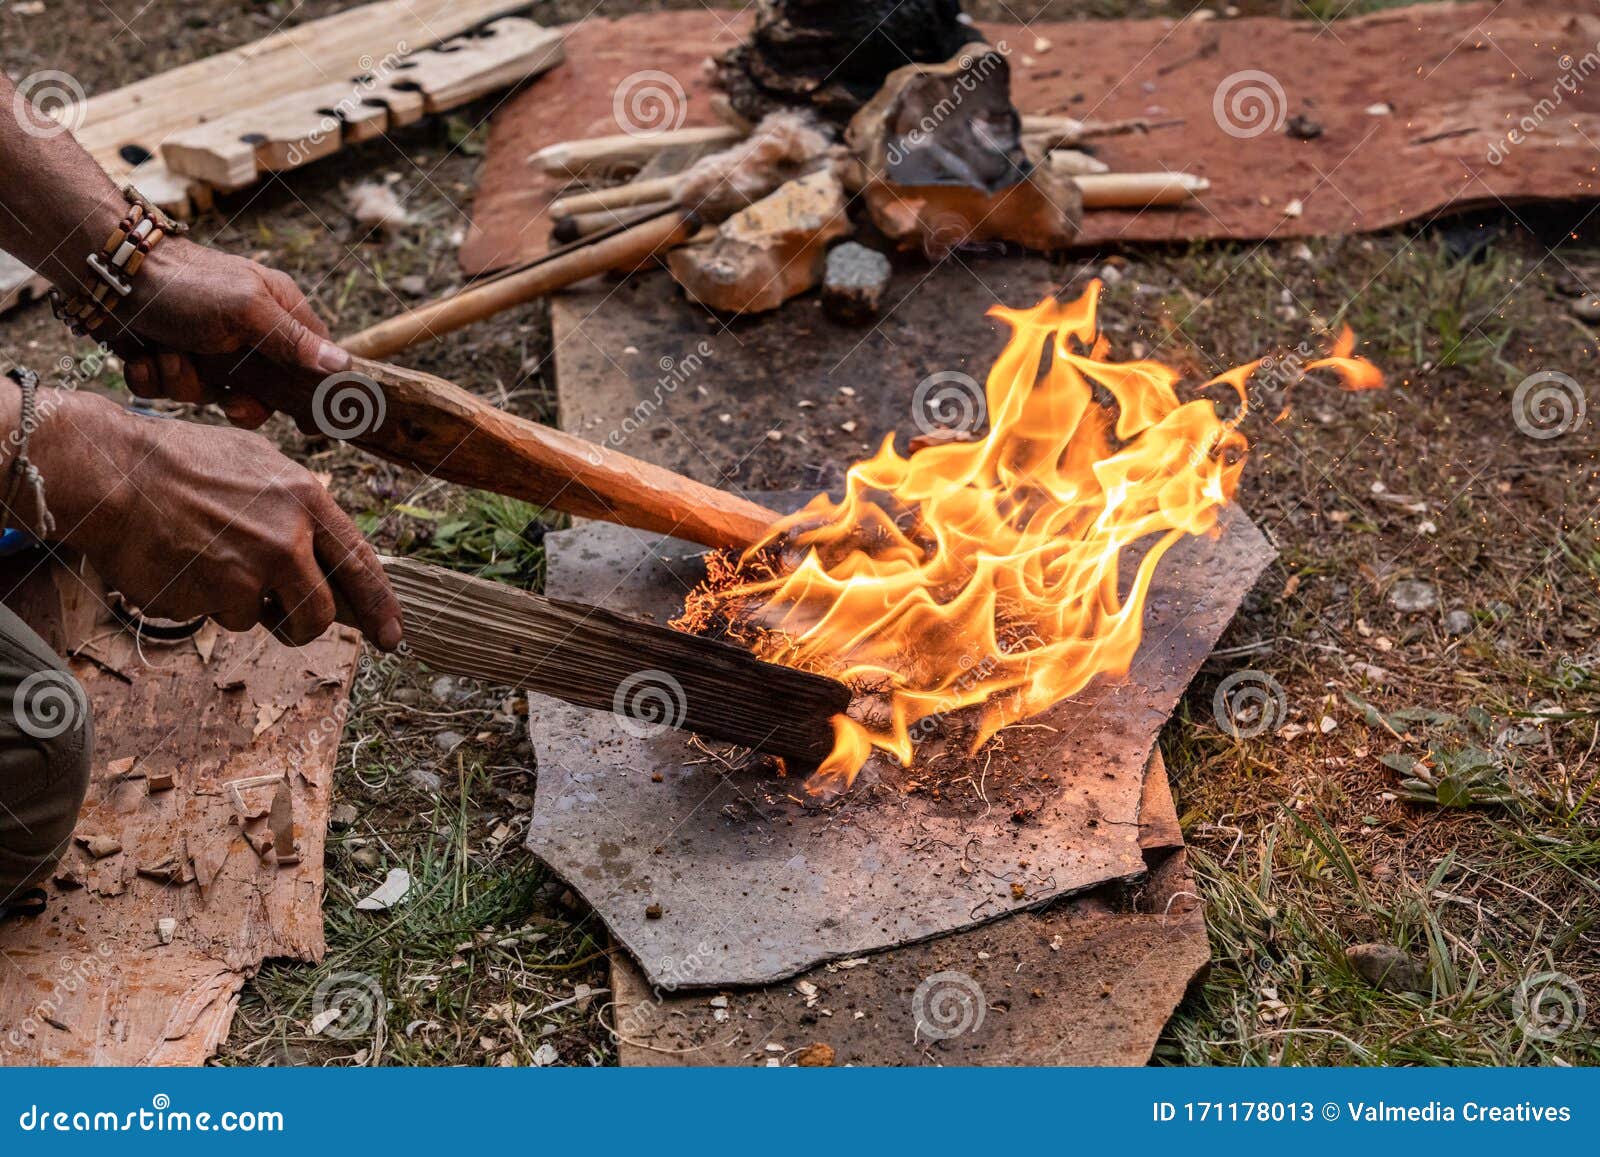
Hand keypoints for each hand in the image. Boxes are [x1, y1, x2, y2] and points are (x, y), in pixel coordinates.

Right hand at [34, 391, 401, 648]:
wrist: (112, 471)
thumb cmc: (182, 461)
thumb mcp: (259, 463)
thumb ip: (299, 506)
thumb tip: (329, 548)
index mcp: (307, 500)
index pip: (360, 564)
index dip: (380, 606)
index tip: (393, 637)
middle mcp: (287, 539)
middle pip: (319, 614)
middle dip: (303, 627)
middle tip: (284, 622)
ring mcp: (248, 571)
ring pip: (259, 619)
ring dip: (236, 603)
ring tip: (205, 558)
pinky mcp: (209, 597)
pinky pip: (214, 616)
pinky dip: (199, 601)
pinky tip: (179, 563)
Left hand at [105, 237, 350, 428]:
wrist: (108, 275)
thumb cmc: (184, 284)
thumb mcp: (246, 311)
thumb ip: (293, 340)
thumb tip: (343, 366)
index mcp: (278, 312)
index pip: (315, 361)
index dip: (312, 394)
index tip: (306, 423)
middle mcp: (248, 332)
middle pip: (264, 392)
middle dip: (236, 399)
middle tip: (227, 400)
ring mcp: (209, 348)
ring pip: (211, 396)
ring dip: (185, 383)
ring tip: (168, 354)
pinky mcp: (171, 359)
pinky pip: (171, 393)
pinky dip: (154, 379)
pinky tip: (144, 357)